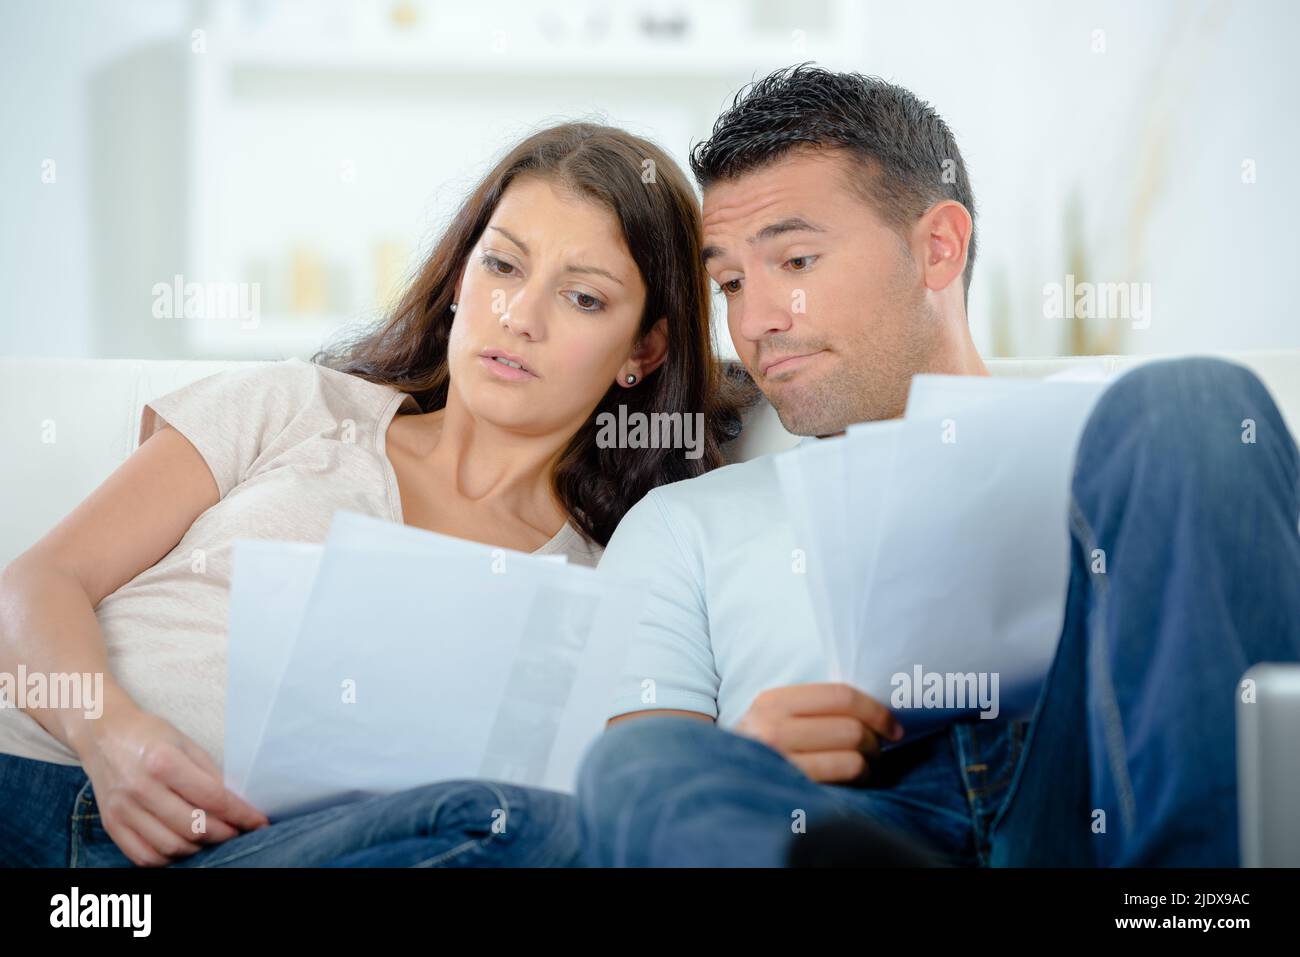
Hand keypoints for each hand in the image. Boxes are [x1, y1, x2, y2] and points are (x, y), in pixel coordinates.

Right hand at [73, 700, 268, 865]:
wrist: (102, 734)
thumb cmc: (149, 735)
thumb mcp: (185, 743)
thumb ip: (209, 774)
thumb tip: (235, 803)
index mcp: (163, 762)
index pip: (212, 798)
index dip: (241, 814)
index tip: (259, 822)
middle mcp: (141, 788)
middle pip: (192, 827)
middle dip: (224, 834)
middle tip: (239, 832)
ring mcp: (123, 810)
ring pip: (170, 847)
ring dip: (199, 848)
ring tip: (214, 839)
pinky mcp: (111, 824)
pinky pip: (143, 856)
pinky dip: (169, 859)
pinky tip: (185, 848)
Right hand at [735, 682, 904, 784]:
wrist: (723, 781)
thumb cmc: (762, 747)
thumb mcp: (775, 717)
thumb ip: (813, 708)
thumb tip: (873, 711)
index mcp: (773, 702)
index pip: (840, 696)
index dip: (875, 710)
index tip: (892, 726)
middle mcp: (772, 730)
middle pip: (851, 728)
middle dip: (874, 741)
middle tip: (875, 748)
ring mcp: (780, 763)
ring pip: (852, 758)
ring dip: (867, 764)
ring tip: (862, 766)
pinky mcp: (789, 789)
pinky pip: (842, 781)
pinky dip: (856, 780)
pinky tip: (850, 780)